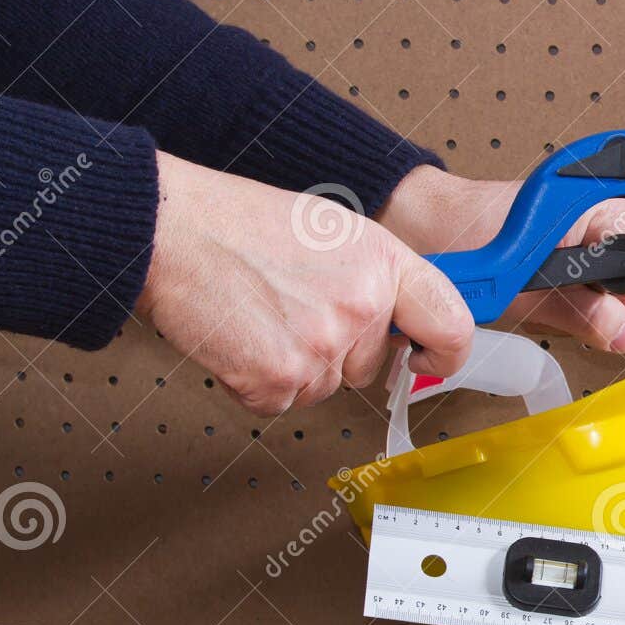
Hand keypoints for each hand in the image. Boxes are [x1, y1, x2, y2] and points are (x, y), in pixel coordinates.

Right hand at [135, 153, 474, 415]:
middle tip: (294, 306)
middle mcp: (361, 307)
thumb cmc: (243, 224)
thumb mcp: (337, 233)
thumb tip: (404, 319)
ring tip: (263, 314)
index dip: (445, 351)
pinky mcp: (277, 380)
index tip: (427, 356)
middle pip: (371, 365)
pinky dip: (259, 380)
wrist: (172, 230)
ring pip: (325, 386)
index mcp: (385, 264)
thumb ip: (378, 277)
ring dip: (296, 364)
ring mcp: (321, 348)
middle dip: (339, 349)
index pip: (452, 325)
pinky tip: (243, 337)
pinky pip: (282, 401)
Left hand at [379, 165, 624, 352]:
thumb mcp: (528, 289)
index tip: (609, 316)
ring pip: (609, 282)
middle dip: (604, 300)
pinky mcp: (568, 242)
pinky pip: (587, 279)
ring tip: (550, 297)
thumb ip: (581, 312)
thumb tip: (624, 333)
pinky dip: (570, 294)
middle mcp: (598, 210)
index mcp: (597, 204)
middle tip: (570, 308)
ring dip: (585, 300)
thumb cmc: (467, 236)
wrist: (425, 224)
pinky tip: (547, 294)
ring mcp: (585, 225)